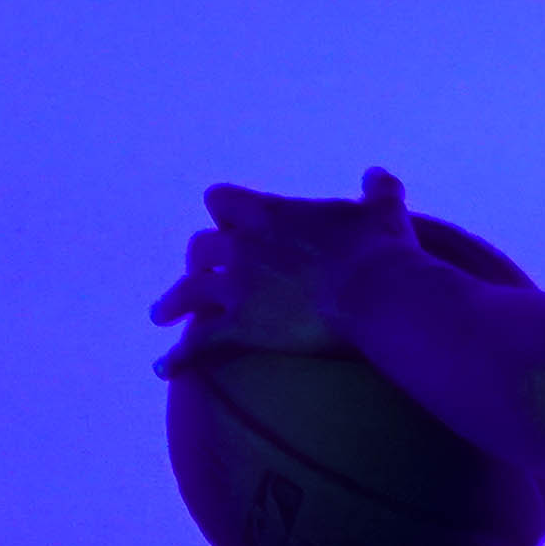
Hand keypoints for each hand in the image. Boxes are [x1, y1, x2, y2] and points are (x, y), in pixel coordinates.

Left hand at [150, 168, 421, 376]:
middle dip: (198, 261)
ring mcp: (238, 286)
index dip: (224, 214)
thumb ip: (378, 190)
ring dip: (172, 302)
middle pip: (201, 247)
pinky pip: (197, 343)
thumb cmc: (382, 252)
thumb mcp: (384, 211)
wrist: (376, 293)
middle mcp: (244, 245)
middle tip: (198, 274)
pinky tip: (163, 369)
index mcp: (270, 214)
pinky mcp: (241, 326)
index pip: (222, 200)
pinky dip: (177, 357)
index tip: (228, 224)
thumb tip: (378, 176)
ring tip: (160, 315)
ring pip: (187, 291)